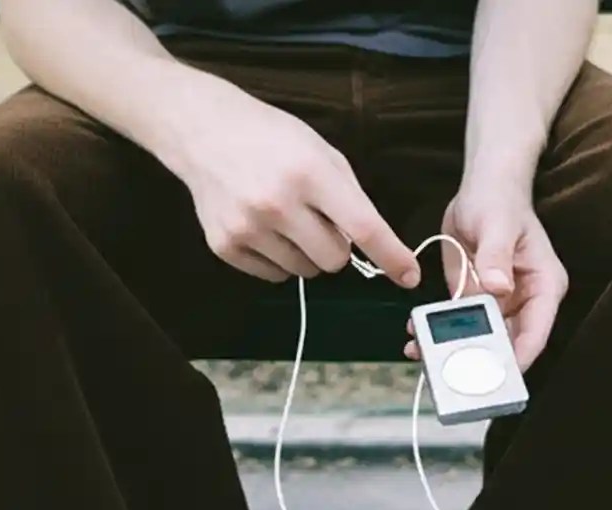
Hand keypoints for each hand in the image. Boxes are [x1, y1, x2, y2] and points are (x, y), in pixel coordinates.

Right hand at [158, 80, 419, 286]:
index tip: (409, 276)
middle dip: (336, 246)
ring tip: (286, 219)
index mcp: (310, 173)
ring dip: (306, 253)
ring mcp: (247, 228)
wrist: (202, 132)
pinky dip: (278, 259)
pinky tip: (263, 228)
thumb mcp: (320, 151)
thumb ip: (348, 196)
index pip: (363, 226)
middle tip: (318, 220)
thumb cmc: (271, 138)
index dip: (391, 255)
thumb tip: (370, 244)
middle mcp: (277, 204)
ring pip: (304, 272)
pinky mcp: (224, 246)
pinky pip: (273, 276)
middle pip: (334, 260)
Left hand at [406, 181, 567, 370]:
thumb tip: (498, 288)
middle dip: (481, 362)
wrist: (483, 188)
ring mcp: (500, 303)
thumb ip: (497, 257)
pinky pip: (461, 324)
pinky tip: (417, 338)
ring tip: (423, 355)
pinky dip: (441, 333)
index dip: (517, 358)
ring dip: (455, 351)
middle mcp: (525, 301)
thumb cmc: (499, 201)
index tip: (495, 377)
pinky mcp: (477, 299)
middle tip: (452, 376)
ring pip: (482, 339)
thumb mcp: (497, 225)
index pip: (536, 333)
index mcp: (544, 287)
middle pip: (509, 344)